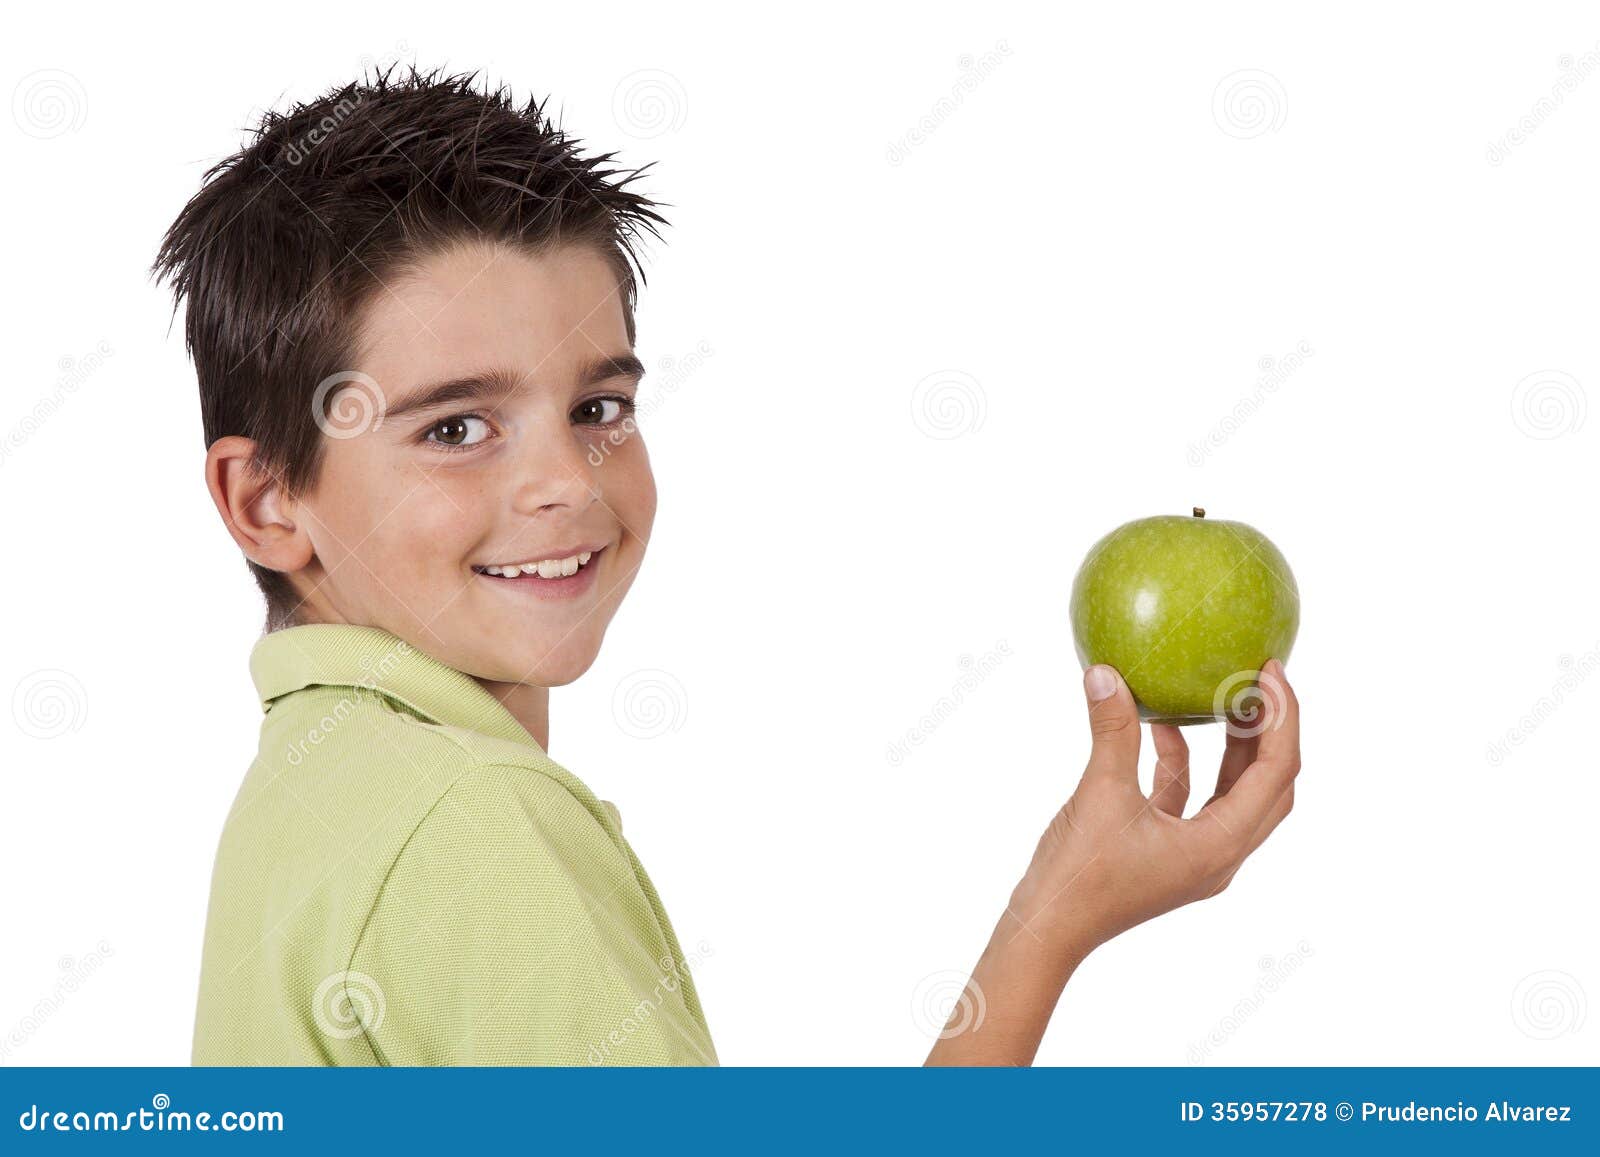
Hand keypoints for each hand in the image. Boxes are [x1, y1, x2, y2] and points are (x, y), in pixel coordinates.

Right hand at [1007, 659, 1300, 966]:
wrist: (1049, 929)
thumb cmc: (1080, 876)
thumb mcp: (1101, 794)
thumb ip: (1113, 732)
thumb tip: (1107, 674)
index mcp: (1220, 845)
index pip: (1276, 771)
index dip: (1283, 717)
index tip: (1270, 670)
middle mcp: (1220, 854)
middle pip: (1268, 784)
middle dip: (1269, 730)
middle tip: (1258, 680)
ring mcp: (1195, 857)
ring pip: (1233, 792)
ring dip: (1231, 746)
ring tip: (1221, 696)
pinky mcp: (1168, 853)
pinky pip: (1192, 800)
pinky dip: (1184, 763)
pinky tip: (1160, 729)